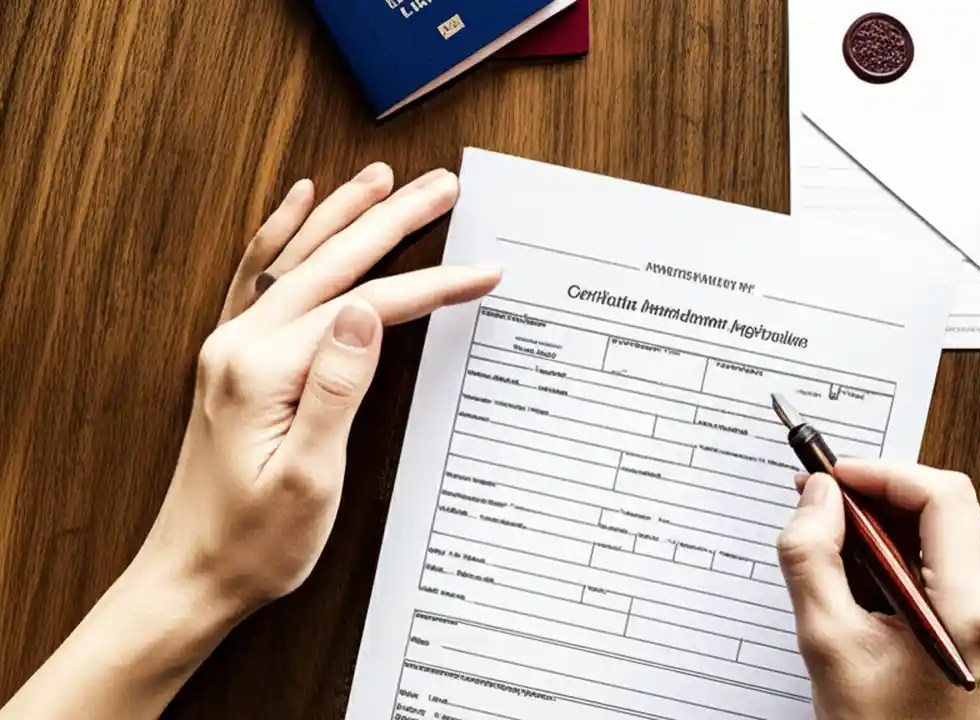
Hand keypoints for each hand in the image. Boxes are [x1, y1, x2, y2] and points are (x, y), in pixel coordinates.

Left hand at [0, 163, 500, 719]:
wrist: (190, 575)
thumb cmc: (254, 541)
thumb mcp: (309, 477)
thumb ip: (336, 386)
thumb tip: (367, 311)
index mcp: (263, 371)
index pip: (366, 308)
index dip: (431, 286)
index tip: (483, 271)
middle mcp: (239, 345)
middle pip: (329, 265)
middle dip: (391, 221)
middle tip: (442, 186)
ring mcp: (230, 349)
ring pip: (294, 260)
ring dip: (341, 214)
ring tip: (381, 178)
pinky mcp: (232, 362)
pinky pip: (257, 279)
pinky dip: (280, 236)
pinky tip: (297, 203)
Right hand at [777, 460, 979, 719]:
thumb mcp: (828, 645)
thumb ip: (813, 558)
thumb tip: (819, 495)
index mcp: (976, 613)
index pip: (941, 497)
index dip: (881, 472)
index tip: (832, 475)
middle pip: (950, 505)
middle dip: (883, 491)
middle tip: (824, 499)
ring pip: (953, 526)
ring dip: (894, 517)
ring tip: (839, 535)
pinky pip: (958, 556)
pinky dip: (910, 545)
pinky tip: (868, 563)